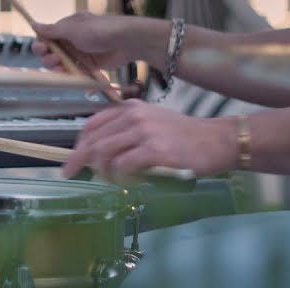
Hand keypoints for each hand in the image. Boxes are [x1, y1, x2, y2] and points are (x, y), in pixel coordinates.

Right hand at [31, 12, 166, 72]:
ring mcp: (82, 52)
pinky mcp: (90, 65)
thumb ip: (52, 30)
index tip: (41, 49)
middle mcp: (73, 39)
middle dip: (49, 57)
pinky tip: (67, 76)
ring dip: (57, 67)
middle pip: (54, 51)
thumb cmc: (99, 30)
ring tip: (58, 69)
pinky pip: (75, 70)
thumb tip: (33, 24)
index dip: (42, 44)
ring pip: (63, 63)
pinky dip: (70, 74)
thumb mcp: (72, 28)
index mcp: (68, 26)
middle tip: (52, 60)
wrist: (126, 41)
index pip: (48, 36)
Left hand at [61, 100, 236, 179]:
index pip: (92, 125)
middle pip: (94, 141)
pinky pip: (124, 166)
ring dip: (102, 172)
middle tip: (73, 175)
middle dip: (79, 161)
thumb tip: (99, 153)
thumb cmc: (185, 136)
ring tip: (110, 180)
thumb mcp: (152, 122)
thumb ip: (127, 131)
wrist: (217, 140)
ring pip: (104, 154)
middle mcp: (134, 115)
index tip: (72, 160)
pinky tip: (129, 181)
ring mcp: (144, 131)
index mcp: (130, 108)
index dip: (78, 144)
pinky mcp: (155, 149)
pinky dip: (121, 177)